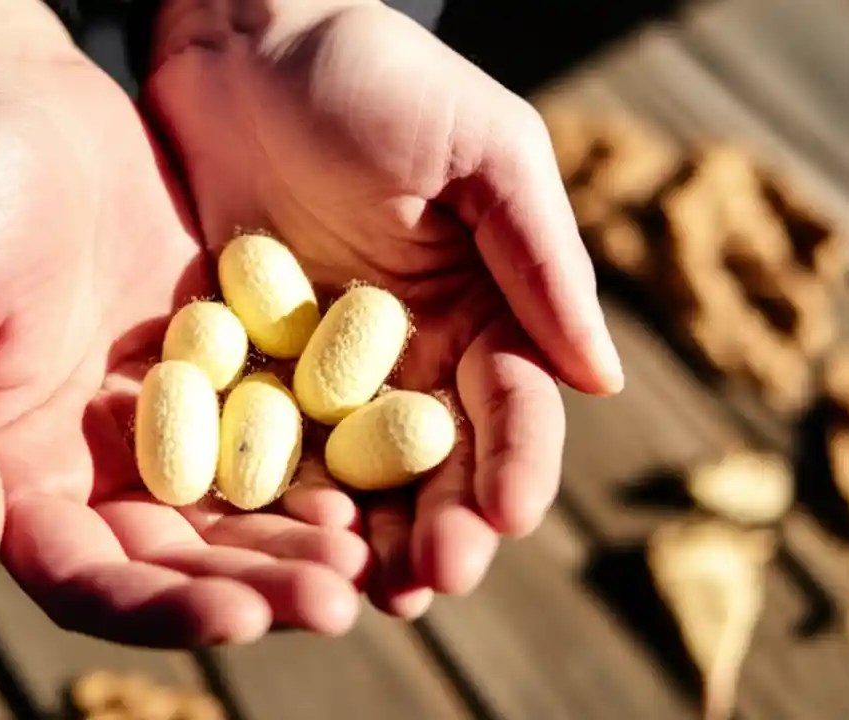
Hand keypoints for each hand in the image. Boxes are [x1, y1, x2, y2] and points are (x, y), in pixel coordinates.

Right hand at [0, 0, 366, 645]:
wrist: (12, 94)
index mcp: (17, 475)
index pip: (89, 578)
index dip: (161, 608)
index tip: (238, 616)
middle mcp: (95, 462)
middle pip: (181, 560)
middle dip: (256, 589)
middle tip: (340, 599)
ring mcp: (165, 413)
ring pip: (240, 506)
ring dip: (300, 540)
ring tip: (368, 553)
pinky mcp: (221, 359)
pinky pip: (277, 422)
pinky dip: (321, 455)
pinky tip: (375, 472)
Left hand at [147, 0, 623, 615]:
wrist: (247, 42)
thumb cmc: (377, 77)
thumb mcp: (482, 151)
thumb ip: (540, 258)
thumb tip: (602, 380)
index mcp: (485, 314)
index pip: (513, 409)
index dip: (515, 465)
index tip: (505, 514)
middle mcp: (412, 359)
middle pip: (436, 465)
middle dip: (441, 526)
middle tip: (428, 579)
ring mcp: (325, 373)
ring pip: (354, 477)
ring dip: (361, 537)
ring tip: (356, 589)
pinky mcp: (246, 367)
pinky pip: (263, 441)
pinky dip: (270, 493)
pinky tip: (263, 534)